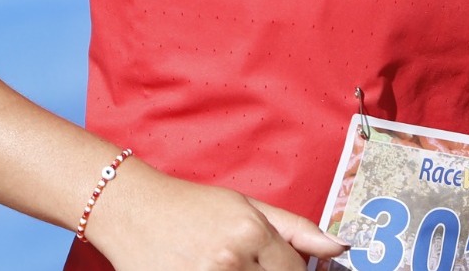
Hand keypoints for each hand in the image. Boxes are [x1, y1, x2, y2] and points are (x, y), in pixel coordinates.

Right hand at [87, 161, 348, 269]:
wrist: (130, 209)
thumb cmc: (189, 205)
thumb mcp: (245, 205)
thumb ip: (295, 229)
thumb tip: (338, 248)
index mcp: (249, 232)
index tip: (277, 267)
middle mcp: (229, 260)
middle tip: (248, 264)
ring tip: (225, 263)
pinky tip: (207, 268)